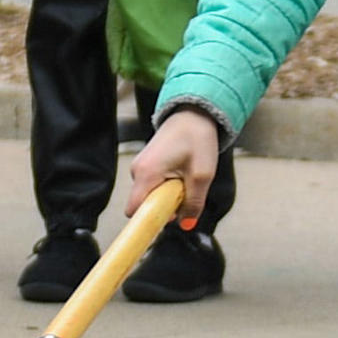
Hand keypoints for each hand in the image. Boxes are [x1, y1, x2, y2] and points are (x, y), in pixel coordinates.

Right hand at [125, 105, 223, 230]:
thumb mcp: (203, 174)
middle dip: (165, 207)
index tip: (165, 224)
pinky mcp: (146, 165)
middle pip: (145, 205)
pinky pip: (153, 186)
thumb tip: (187, 224)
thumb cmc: (197, 138)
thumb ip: (194, 202)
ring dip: (169, 196)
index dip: (148, 221)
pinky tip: (181, 172)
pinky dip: (168, 186)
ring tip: (186, 178)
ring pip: (151, 195)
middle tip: (186, 193)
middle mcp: (137, 170)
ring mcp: (140, 167)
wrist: (194, 113)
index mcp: (146, 173)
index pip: (135, 210)